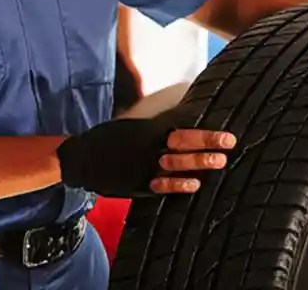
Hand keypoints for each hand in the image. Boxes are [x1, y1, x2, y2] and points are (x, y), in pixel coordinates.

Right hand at [56, 111, 235, 197]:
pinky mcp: (137, 184)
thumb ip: (152, 127)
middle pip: (181, 143)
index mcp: (145, 131)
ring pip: (175, 163)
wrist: (79, 159)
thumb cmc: (106, 141)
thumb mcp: (128, 127)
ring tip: (219, 160)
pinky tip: (195, 184)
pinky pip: (160, 185)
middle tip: (228, 141)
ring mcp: (142, 166)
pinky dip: (177, 184)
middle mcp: (146, 147)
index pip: (179, 128)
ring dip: (197, 162)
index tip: (223, 131)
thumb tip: (180, 122)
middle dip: (206, 142)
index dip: (202, 131)